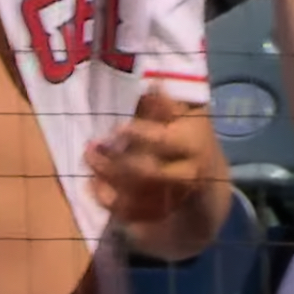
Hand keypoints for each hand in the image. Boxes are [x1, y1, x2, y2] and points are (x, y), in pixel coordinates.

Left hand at [88, 87, 207, 224]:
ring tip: (88, 157)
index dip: (141, 135)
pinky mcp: (156, 214)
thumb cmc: (186, 132)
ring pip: (135, 197)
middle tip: (93, 145)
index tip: (117, 127)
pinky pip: (127, 213)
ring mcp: (170, 198)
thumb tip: (153, 80)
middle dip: (117, 162)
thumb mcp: (183, 113)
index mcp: (193, 145)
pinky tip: (91, 181)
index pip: (165, 143)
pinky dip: (106, 198)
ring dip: (106, 179)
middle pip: (148, 175)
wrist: (205, 172)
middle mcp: (185, 176)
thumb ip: (164, 103)